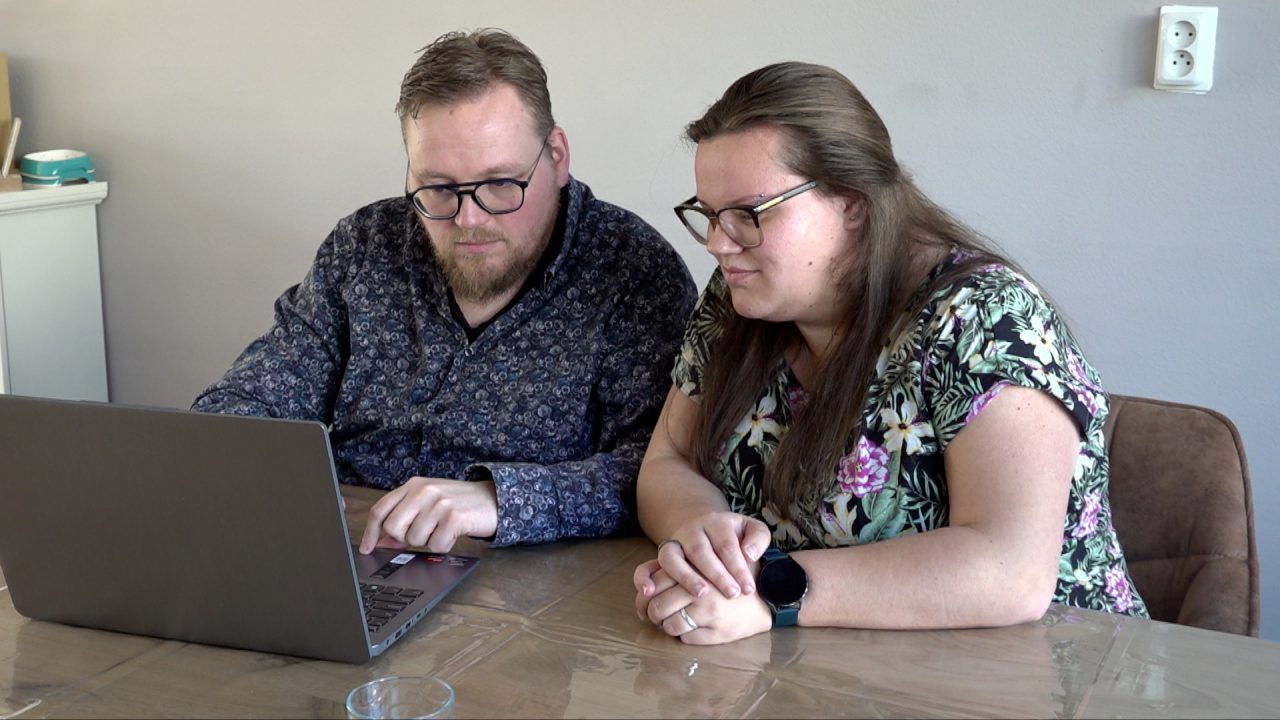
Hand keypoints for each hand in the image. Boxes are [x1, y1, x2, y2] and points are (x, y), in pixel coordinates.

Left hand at [359, 476, 497, 553]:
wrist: (494, 499)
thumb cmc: (460, 502)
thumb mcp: (429, 503)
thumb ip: (405, 516)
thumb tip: (383, 541)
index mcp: (414, 485)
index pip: (381, 509)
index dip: (370, 532)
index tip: (367, 548)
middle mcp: (424, 490)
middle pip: (393, 528)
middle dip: (404, 539)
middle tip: (423, 534)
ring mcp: (439, 503)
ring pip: (414, 540)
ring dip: (428, 542)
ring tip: (442, 529)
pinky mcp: (454, 517)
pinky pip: (436, 545)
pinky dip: (444, 546)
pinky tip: (453, 534)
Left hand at [635, 563, 770, 644]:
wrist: (769, 592)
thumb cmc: (732, 573)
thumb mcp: (706, 560)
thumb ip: (677, 565)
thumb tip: (645, 585)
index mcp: (694, 569)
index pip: (654, 583)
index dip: (645, 594)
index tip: (647, 598)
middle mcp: (701, 592)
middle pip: (658, 607)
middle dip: (653, 613)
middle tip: (657, 613)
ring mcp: (710, 614)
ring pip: (670, 626)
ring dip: (667, 626)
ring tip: (673, 621)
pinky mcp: (719, 633)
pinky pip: (687, 639)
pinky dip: (684, 636)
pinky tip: (692, 628)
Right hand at [650, 512, 770, 599]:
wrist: (706, 528)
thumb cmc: (735, 536)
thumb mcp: (751, 529)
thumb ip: (758, 538)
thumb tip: (750, 554)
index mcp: (716, 522)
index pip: (727, 545)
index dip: (738, 567)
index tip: (748, 588)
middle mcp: (692, 530)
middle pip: (700, 551)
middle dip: (717, 574)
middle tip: (732, 594)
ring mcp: (674, 542)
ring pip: (672, 556)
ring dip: (685, 576)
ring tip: (701, 594)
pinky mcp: (662, 554)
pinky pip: (646, 565)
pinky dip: (643, 578)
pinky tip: (650, 592)